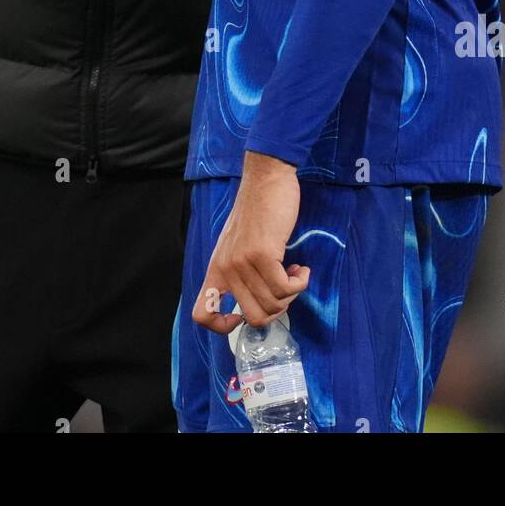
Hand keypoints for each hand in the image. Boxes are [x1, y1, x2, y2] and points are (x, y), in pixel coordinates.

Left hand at [191, 152, 309, 333]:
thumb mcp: (238, 244)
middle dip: (277, 310)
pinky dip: (300, 283)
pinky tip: (302, 269)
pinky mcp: (263, 253)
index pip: (202, 314)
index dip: (222, 327)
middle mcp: (226, 269)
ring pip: (273, 304)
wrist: (266, 178)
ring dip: (292, 293)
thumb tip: (258, 303)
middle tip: (286, 289)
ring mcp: (242, 262)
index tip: (244, 316)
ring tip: (296, 273)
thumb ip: (241, 271)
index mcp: (217, 268)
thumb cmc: (258, 210)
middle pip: (252, 317)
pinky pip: (285, 288)